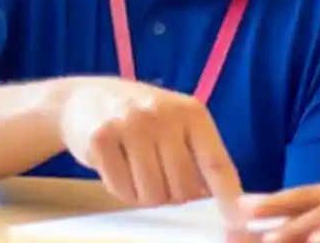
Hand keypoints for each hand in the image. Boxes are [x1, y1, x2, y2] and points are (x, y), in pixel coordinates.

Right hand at [55, 77, 242, 219]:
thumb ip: (196, 154)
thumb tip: (222, 201)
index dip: (228, 197)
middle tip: (158, 178)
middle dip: (173, 195)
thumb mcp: (174, 122)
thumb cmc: (137, 116)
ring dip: (145, 195)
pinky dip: (121, 190)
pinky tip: (116, 167)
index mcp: (191, 112)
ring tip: (135, 171)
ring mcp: (130, 125)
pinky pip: (122, 189)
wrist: (81, 97)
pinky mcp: (100, 139)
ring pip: (153, 194)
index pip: (216, 163)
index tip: (237, 221)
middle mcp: (162, 115)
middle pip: (183, 188)